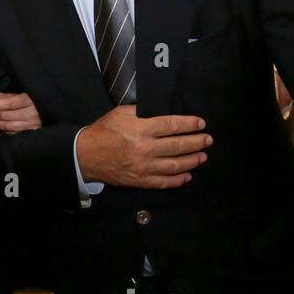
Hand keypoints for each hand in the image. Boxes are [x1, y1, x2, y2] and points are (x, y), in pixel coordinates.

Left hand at [0, 91, 40, 133]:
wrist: (54, 110)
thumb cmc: (34, 101)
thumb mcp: (20, 95)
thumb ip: (1, 96)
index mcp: (29, 100)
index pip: (8, 103)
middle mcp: (31, 113)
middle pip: (7, 115)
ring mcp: (32, 125)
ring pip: (9, 126)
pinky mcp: (32, 133)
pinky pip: (14, 133)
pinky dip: (4, 130)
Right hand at [74, 105, 210, 188]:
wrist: (85, 155)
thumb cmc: (103, 132)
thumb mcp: (120, 114)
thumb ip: (141, 112)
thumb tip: (160, 111)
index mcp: (141, 129)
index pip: (172, 126)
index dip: (190, 124)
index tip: (201, 123)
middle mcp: (145, 149)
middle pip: (178, 145)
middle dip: (196, 142)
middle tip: (207, 140)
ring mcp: (144, 167)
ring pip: (175, 165)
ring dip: (192, 161)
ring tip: (202, 156)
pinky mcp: (140, 180)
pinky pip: (164, 182)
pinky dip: (178, 179)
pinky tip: (187, 175)